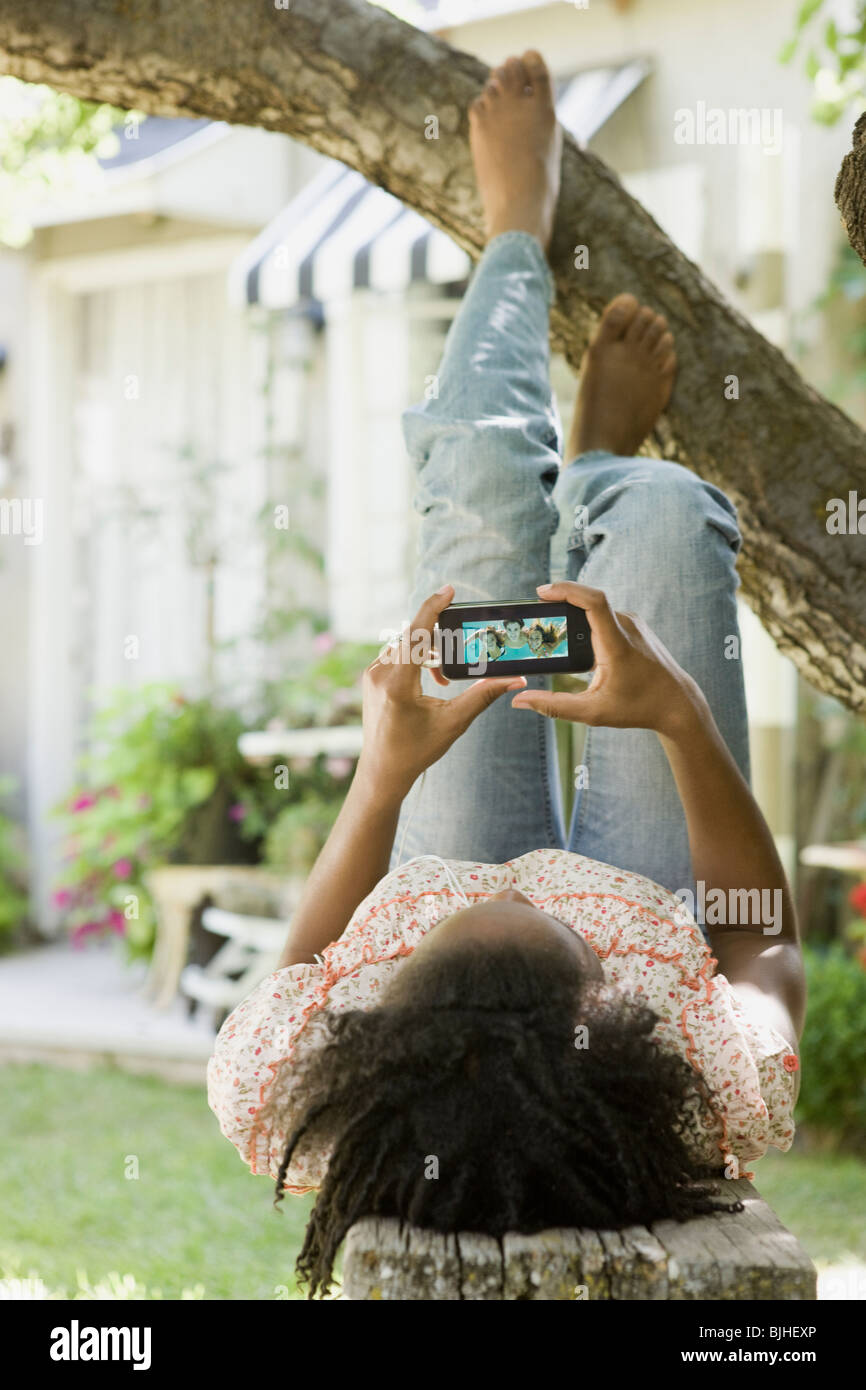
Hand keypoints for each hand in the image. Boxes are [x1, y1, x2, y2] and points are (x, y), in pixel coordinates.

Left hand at [357, 584, 525, 797]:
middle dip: (440, 636)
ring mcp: (372, 675)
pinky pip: (396, 654)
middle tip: (463, 643)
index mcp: (399, 683)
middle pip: (413, 636)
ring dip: (428, 650)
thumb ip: (483, 696)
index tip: (449, 590)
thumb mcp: (453, 722)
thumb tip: (515, 680)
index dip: (434, 608)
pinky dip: (416, 658)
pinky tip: (433, 679)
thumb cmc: (417, 751)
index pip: (417, 633)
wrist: (382, 771)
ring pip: (404, 645)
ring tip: (446, 675)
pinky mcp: (371, 678)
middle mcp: (380, 674)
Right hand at [510, 581, 707, 735]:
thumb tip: (521, 701)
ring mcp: (634, 624)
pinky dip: (588, 621)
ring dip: (574, 614)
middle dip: (560, 604)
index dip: (566, 589)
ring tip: (551, 627)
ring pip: (597, 610)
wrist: (678, 704)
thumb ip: (554, 706)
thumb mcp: (592, 712)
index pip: (593, 601)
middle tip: (536, 616)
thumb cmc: (637, 708)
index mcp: (617, 643)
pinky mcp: (636, 627)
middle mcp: (627, 626)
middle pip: (589, 602)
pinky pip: (607, 616)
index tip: (542, 592)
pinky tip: (576, 638)